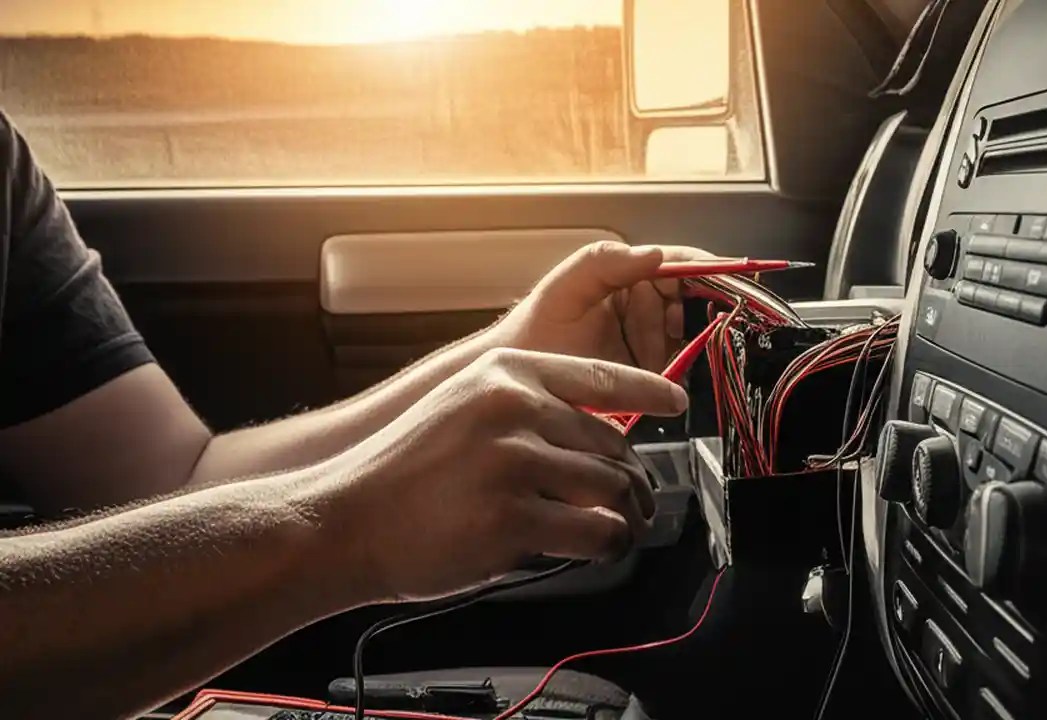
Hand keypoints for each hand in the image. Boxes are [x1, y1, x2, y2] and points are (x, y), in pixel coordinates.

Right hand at [328, 348, 687, 602]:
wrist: (344, 521)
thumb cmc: (404, 473)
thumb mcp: (463, 408)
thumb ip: (526, 410)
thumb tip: (598, 438)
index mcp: (504, 371)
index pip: (600, 376)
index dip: (648, 390)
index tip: (675, 402)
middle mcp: (512, 407)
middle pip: (613, 443)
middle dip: (634, 480)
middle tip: (638, 503)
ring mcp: (512, 461)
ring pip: (612, 488)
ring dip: (627, 516)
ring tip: (622, 530)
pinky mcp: (512, 518)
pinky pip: (595, 531)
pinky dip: (608, 544)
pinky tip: (599, 548)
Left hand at [496, 241, 715, 371]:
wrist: (517, 388)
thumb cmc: (532, 336)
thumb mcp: (565, 290)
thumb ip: (604, 262)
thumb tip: (656, 254)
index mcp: (627, 273)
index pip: (681, 263)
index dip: (711, 269)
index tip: (735, 280)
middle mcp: (644, 302)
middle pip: (695, 299)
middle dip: (699, 312)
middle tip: (689, 327)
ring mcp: (650, 338)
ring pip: (693, 335)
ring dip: (685, 345)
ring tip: (653, 357)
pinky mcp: (651, 373)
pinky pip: (683, 366)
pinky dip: (683, 370)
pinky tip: (665, 375)